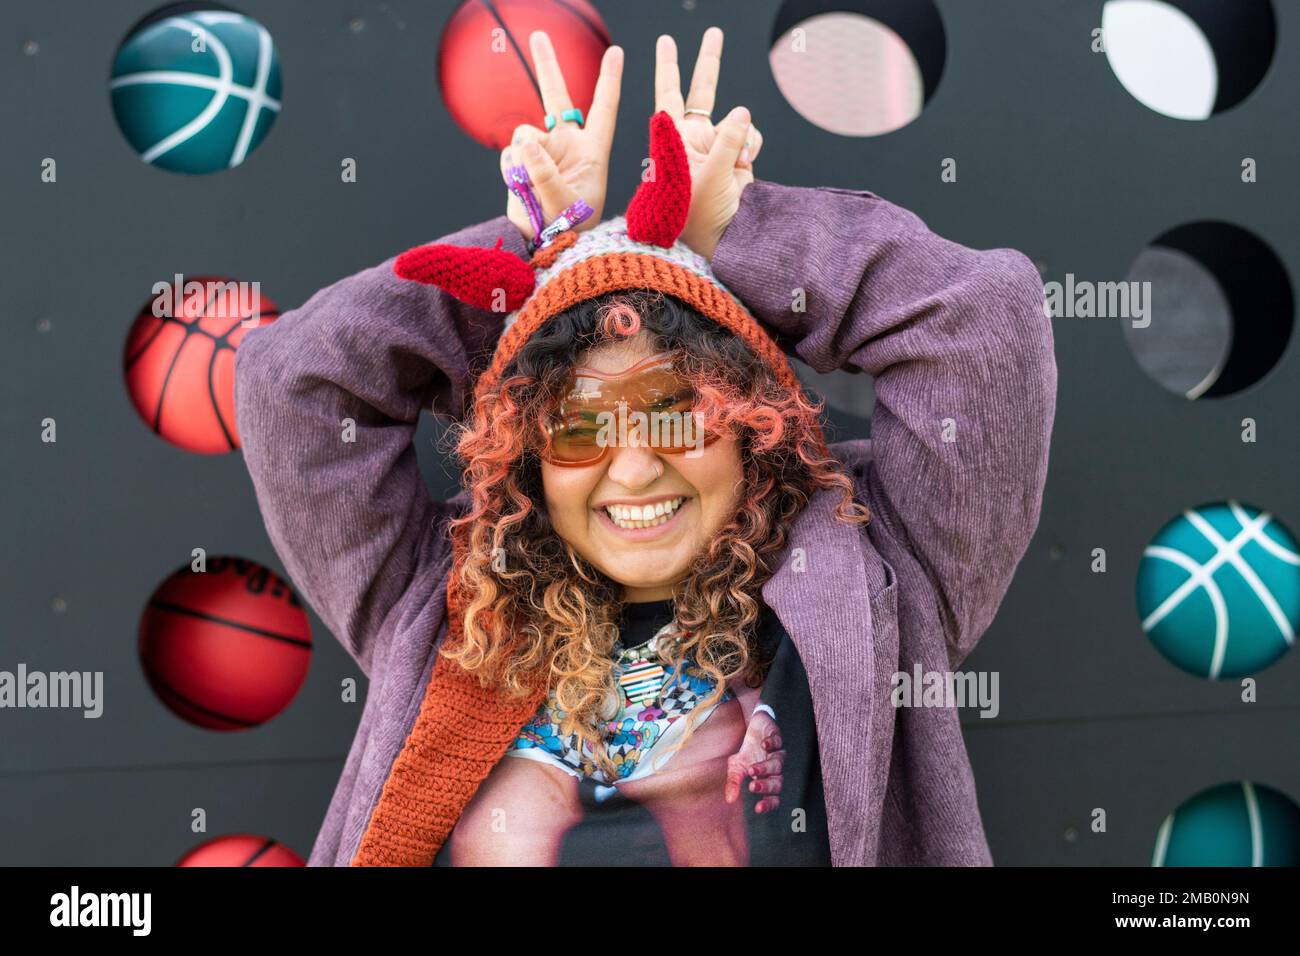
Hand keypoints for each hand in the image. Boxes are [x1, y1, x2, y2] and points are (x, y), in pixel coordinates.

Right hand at [501, 32, 623, 245]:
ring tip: (533, 189)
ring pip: (523, 135)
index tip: (616, 52)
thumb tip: (526, 143)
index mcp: (592, 151)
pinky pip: (509, 155)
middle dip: (546, 65)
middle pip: (556, 97)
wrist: (548, 247)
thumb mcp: (567, 204)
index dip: (609, 81)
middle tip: (538, 34)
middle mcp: (567, 145)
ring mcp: (542, 152)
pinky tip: (521, 190)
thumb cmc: (572, 229)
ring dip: (522, 160)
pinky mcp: (521, 163)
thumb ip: (546, 174)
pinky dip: (511, 172)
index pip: (603, 109)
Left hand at [654, 28, 761, 260]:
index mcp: (674, 141)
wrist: (720, 238)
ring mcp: (716, 147)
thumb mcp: (708, 176)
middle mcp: (693, 140)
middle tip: (714, 32)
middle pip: (701, 92)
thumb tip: (742, 111)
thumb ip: (728, 140)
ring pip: (736, 120)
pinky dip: (752, 144)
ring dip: (743, 133)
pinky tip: (747, 162)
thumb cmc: (697, 215)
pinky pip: (750, 135)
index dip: (668, 68)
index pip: (668, 96)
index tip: (666, 42)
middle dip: (708, 63)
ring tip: (740, 161)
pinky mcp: (737, 155)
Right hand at [724, 708, 784, 813]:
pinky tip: (763, 744)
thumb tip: (729, 800)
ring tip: (751, 769)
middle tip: (752, 787)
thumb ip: (734, 783)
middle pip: (777, 783)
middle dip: (766, 787)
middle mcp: (775, 769)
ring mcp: (777, 753)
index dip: (768, 804)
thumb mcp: (736, 767)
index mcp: (766, 779)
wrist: (754, 729)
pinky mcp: (776, 737)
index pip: (772, 796)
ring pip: (777, 764)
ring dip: (765, 768)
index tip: (757, 808)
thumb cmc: (747, 753)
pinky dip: (771, 743)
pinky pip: (777, 742)